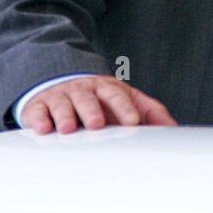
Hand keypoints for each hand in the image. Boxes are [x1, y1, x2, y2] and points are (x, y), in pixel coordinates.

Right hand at [21, 75, 176, 134]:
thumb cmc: (100, 100)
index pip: (117, 95)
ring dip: (65, 116)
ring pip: (63, 104)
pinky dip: (39, 119)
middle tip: (97, 124)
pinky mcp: (38, 107)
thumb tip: (174, 129)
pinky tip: (43, 128)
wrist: (62, 83)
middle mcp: (83, 91)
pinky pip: (38, 112)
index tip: (133, 122)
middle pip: (88, 98)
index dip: (125, 107)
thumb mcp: (127, 100)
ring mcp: (60, 97)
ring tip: (68, 128)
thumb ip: (151, 112)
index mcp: (107, 89)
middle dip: (92, 110)